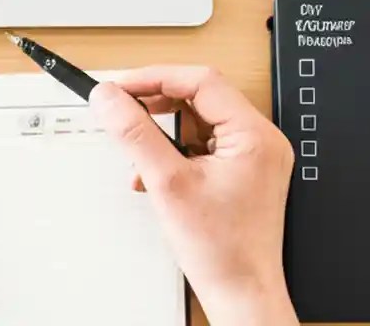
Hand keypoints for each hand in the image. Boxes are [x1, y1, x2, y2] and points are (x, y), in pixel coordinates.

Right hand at [88, 67, 298, 325]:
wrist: (240, 291)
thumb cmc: (222, 250)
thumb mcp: (167, 183)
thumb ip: (135, 134)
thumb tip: (110, 99)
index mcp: (254, 135)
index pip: (200, 81)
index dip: (155, 78)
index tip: (121, 88)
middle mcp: (260, 140)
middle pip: (199, 96)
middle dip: (156, 104)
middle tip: (122, 109)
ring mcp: (252, 156)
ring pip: (198, 120)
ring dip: (161, 131)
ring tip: (138, 152)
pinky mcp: (241, 171)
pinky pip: (202, 143)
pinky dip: (173, 151)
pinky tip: (152, 173)